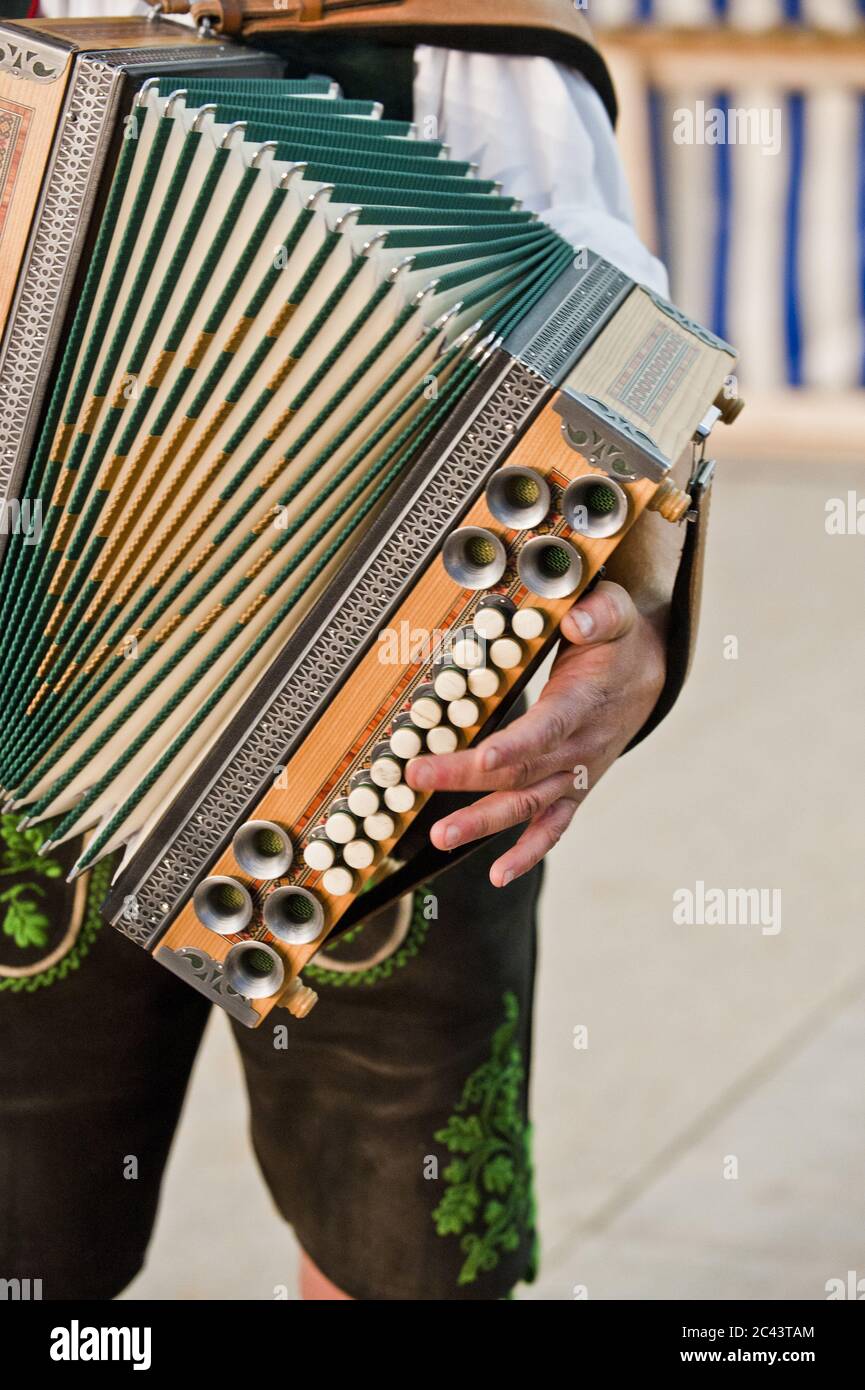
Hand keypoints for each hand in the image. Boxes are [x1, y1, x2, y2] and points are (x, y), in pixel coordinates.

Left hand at [405, 581, 666, 886]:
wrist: (647, 676)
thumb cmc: (617, 640)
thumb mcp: (615, 612)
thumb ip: (600, 613)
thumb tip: (578, 619)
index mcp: (583, 704)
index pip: (547, 729)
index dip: (517, 746)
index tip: (483, 757)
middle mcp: (579, 749)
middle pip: (520, 771)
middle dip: (465, 777)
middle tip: (416, 777)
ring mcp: (575, 775)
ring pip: (526, 805)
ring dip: (483, 823)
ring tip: (440, 838)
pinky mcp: (572, 791)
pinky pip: (551, 828)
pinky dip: (528, 854)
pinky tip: (499, 876)